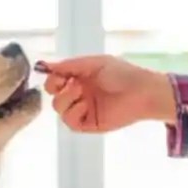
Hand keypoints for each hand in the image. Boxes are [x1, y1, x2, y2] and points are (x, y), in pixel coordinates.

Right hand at [36, 56, 176, 132]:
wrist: (141, 91)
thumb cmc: (123, 74)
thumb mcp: (93, 63)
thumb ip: (69, 65)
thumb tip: (45, 65)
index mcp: (80, 78)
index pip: (55, 81)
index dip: (52, 79)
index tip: (58, 75)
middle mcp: (79, 94)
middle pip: (53, 96)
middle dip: (56, 88)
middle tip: (70, 83)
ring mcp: (84, 110)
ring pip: (59, 109)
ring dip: (65, 99)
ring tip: (81, 91)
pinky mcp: (89, 124)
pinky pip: (70, 122)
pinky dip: (73, 112)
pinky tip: (85, 105)